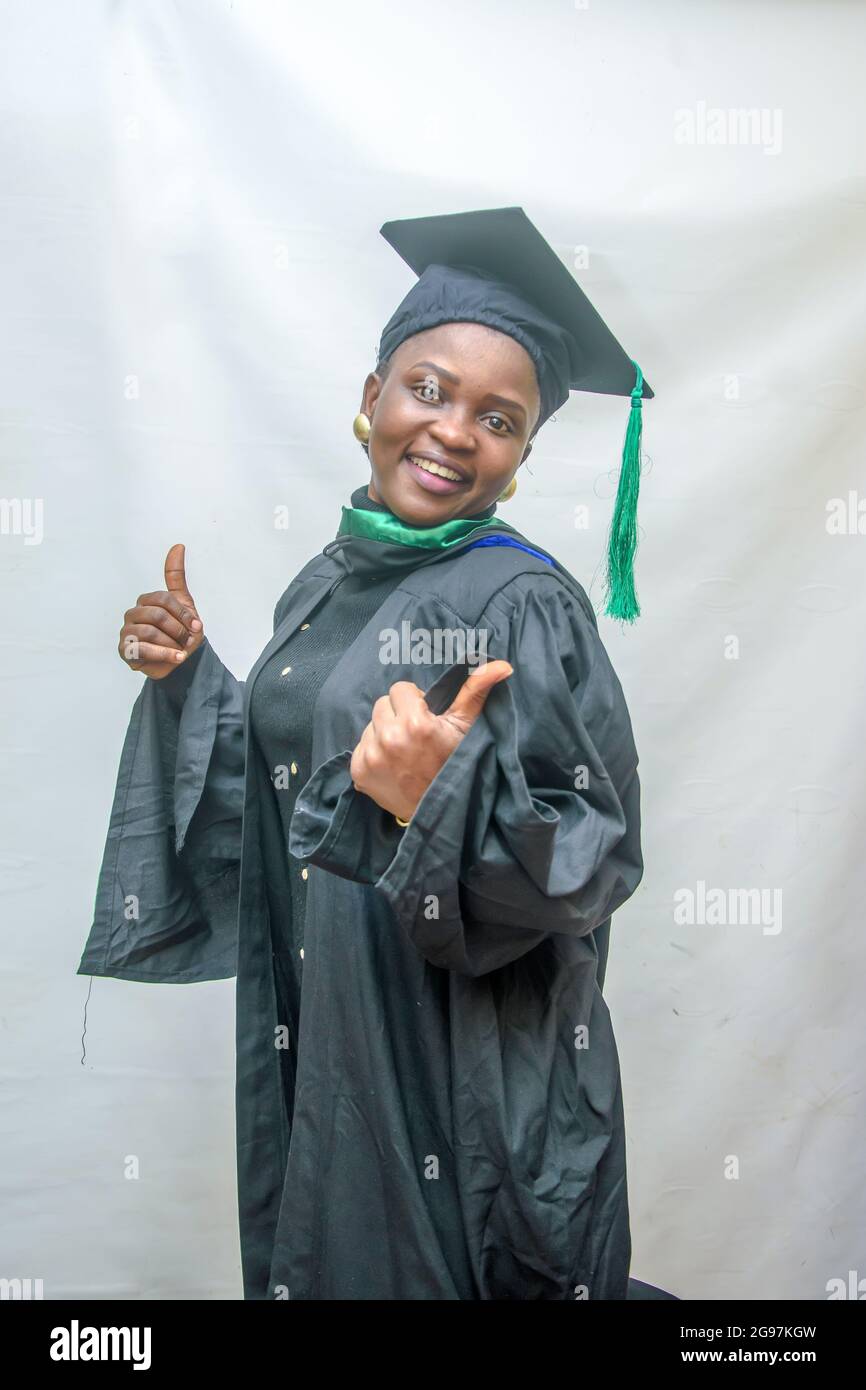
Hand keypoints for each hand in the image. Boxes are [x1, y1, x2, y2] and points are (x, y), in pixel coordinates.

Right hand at [118, 543, 204, 679]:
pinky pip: (143, 649)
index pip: (164, 599)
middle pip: (157, 615)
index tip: (196, 626)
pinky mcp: (125, 650)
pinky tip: (177, 658)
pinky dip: (164, 654)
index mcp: (146, 601)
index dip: (183, 614)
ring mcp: (126, 632)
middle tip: (187, 640)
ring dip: (172, 643)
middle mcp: (132, 614)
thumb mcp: (183, 603)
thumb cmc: (179, 633)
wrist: (178, 662)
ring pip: (149, 632)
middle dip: (178, 630)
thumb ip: (176, 577)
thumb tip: (178, 546)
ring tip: (180, 650)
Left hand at [349, 660, 513, 820]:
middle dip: (397, 715)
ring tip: (404, 752)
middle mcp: (389, 738)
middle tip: (414, 736)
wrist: (439, 809)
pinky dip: (372, 754)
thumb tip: (502, 665)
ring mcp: (372, 756)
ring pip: (370, 726)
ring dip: (384, 734)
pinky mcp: (359, 772)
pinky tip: (391, 765)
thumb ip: (475, 691)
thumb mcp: (466, 726)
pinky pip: (359, 747)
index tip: (424, 719)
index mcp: (415, 722)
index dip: (414, 701)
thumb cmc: (454, 762)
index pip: (399, 689)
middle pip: (382, 705)